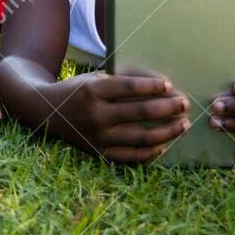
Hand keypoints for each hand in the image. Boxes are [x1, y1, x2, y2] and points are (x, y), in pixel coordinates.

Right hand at [69, 73, 189, 163]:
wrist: (50, 111)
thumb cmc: (80, 90)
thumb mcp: (96, 78)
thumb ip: (124, 81)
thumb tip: (162, 87)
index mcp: (93, 91)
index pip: (130, 87)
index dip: (153, 87)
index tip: (169, 86)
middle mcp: (96, 115)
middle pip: (141, 113)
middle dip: (168, 108)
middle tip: (184, 103)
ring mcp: (99, 137)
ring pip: (142, 137)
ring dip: (168, 131)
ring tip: (183, 125)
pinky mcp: (100, 152)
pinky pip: (132, 156)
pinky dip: (151, 151)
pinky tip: (164, 144)